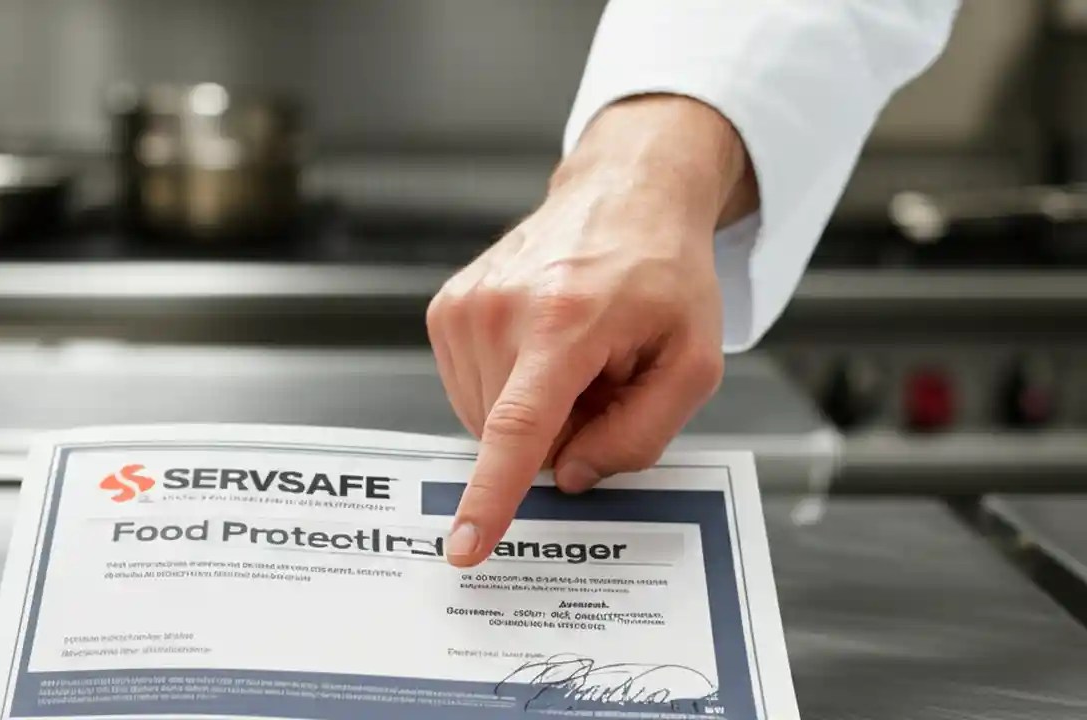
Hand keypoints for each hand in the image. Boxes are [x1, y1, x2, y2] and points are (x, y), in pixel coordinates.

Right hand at [427, 95, 757, 567]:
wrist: (622, 195)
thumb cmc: (662, 272)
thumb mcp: (692, 361)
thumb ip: (639, 434)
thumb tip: (571, 474)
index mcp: (565, 322)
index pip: (517, 428)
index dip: (491, 496)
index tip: (465, 546)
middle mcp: (502, 310)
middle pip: (512, 436)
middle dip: (560, 431)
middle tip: (601, 377)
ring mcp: (466, 306)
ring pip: (486, 419)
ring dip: (532, 408)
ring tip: (572, 353)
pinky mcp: (447, 308)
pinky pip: (469, 391)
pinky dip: (507, 388)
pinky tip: (539, 346)